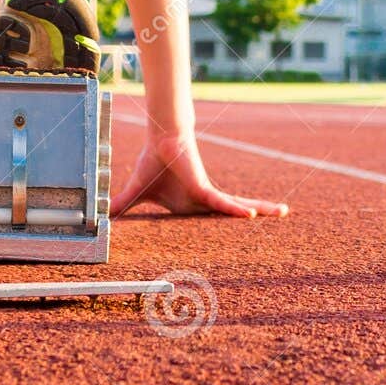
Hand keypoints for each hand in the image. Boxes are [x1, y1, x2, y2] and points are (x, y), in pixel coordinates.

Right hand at [110, 131, 288, 219]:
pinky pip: (221, 204)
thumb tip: (101, 217)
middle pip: (234, 212)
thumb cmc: (152, 163)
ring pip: (236, 207)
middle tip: (283, 214)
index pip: (215, 220)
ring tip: (285, 210)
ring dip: (261, 209)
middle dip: (258, 213)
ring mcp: (207, 196)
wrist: (157, 142)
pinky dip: (234, 210)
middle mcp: (204, 202)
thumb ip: (122, 206)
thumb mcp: (137, 194)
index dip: (229, 228)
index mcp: (192, 207)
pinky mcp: (204, 189)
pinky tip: (251, 215)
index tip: (245, 242)